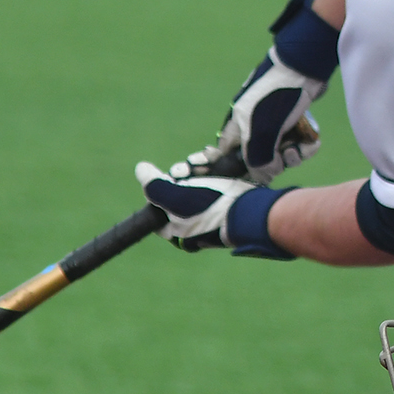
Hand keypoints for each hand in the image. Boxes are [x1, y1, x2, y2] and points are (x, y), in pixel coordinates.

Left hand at [135, 161, 253, 251]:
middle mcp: (193, 223)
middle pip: (179, 189)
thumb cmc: (212, 208)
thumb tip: (141, 170)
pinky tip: (216, 162)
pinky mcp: (228, 199)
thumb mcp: (176, 197)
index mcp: (177, 231)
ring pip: (197, 181)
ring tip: (207, 165)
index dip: (162, 187)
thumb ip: (155, 186)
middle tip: (191, 170)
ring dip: (200, 168)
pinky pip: (214, 179)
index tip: (171, 178)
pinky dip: (214, 168)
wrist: (253, 211)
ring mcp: (211, 211)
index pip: (159, 206)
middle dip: (185, 174)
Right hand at [175, 50, 322, 184]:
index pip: (229, 155)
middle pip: (259, 159)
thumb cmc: (279, 96)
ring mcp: (275, 123)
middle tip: (283, 157)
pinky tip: (312, 142)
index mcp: (238, 124)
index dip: (240, 168)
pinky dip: (306, 146)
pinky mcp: (295, 121)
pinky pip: (297, 143)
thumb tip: (264, 176)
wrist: (306, 68)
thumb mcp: (263, 131)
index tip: (256, 175)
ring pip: (281, 153)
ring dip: (292, 156)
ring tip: (298, 147)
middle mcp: (254, 124)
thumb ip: (257, 159)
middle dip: (274, 163)